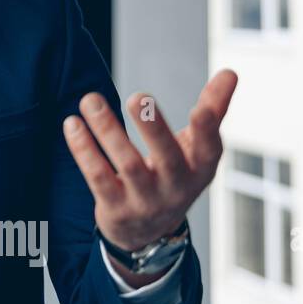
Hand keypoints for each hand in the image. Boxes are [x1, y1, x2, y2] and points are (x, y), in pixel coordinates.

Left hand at [62, 69, 238, 256]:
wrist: (147, 231)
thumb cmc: (175, 176)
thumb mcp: (197, 150)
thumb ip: (213, 110)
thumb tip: (231, 72)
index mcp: (200, 169)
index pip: (208, 149)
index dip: (207, 130)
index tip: (201, 108)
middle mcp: (176, 187)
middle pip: (166, 157)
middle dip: (152, 127)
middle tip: (137, 96)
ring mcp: (145, 201)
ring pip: (127, 164)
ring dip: (107, 130)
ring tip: (90, 99)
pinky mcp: (115, 208)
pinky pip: (97, 176)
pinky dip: (83, 149)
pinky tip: (72, 123)